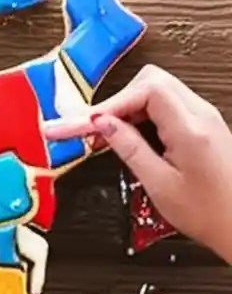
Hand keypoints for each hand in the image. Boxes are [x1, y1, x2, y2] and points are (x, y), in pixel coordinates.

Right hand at [45, 65, 231, 261]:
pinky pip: (167, 105)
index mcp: (191, 130)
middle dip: (116, 101)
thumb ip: (130, 149)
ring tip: (105, 134)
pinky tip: (127, 136)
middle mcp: (201, 115)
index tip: (83, 123)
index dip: (109, 104)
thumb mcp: (160, 185)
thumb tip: (104, 124)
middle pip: (151, 81)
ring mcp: (204, 118)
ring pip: (158, 90)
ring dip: (127, 107)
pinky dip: (142, 114)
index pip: (145, 91)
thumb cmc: (209, 212)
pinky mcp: (202, 125)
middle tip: (91, 127)